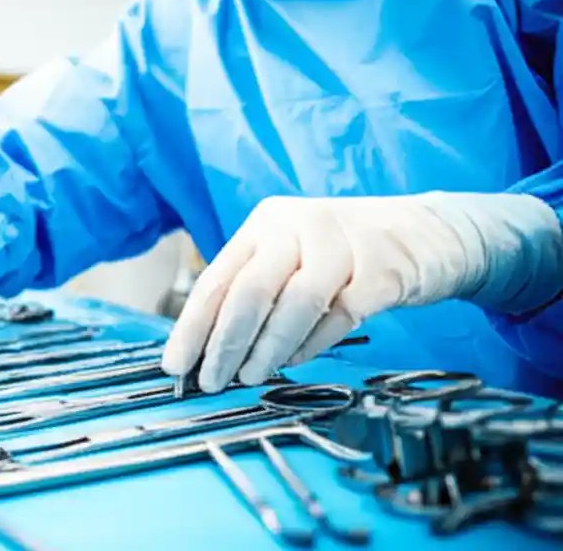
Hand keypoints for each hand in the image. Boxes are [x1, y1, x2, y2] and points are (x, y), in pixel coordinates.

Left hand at [162, 193, 562, 392]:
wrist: (428, 232)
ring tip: (251, 377)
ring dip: (268, 349)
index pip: (217, 278)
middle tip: (212, 381)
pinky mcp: (384, 268)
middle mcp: (299, 225)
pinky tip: (295, 361)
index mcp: (265, 223)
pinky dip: (312, 344)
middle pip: (250, 291)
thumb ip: (254, 289)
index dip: (193, 326)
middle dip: (225, 344)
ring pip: (294, 304)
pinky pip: (340, 315)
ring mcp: (343, 243)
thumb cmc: (345, 252)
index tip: (175, 366)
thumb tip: (209, 346)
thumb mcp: (291, 256)